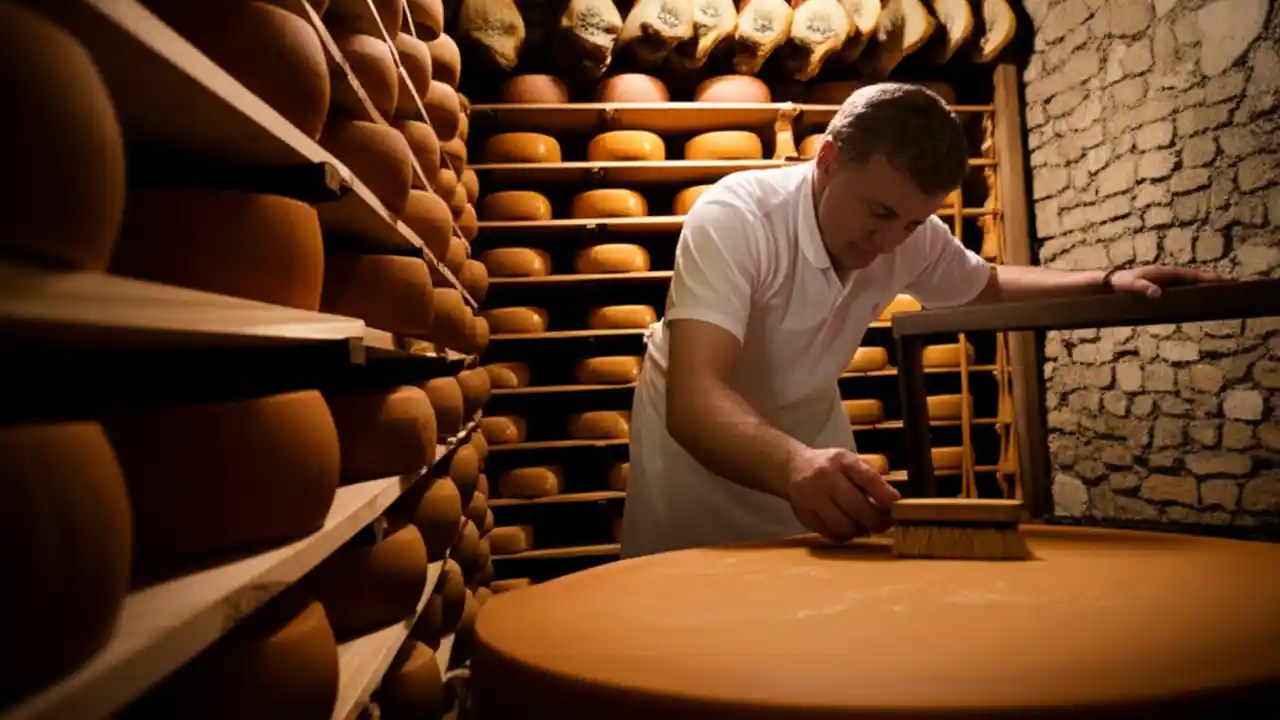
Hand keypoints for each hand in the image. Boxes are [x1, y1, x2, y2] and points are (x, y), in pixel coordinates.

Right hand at [786, 448, 900, 541]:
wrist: (793, 467)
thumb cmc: (830, 466)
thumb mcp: (849, 461)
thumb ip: (869, 478)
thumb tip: (892, 501)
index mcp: (841, 461)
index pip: (868, 478)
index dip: (884, 495)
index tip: (895, 505)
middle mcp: (825, 477)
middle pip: (856, 506)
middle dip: (875, 520)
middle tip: (884, 525)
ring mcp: (812, 497)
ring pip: (842, 525)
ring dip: (859, 531)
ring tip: (865, 529)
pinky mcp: (803, 514)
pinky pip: (829, 532)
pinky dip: (843, 535)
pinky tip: (848, 529)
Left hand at [1107, 265, 1222, 298]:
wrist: (1110, 282)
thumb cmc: (1120, 284)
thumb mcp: (1130, 286)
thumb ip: (1142, 288)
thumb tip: (1158, 294)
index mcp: (1163, 272)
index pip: (1189, 275)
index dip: (1205, 278)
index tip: (1221, 280)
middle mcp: (1167, 274)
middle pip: (1193, 277)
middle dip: (1210, 280)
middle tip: (1230, 284)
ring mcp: (1165, 279)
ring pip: (1189, 282)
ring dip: (1203, 285)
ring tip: (1220, 290)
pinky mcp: (1161, 285)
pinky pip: (1181, 287)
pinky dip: (1192, 289)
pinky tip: (1199, 296)